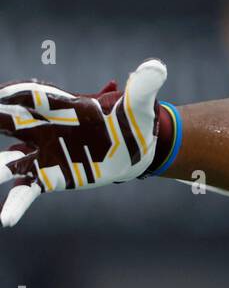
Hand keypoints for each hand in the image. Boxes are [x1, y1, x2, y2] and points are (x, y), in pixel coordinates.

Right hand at [0, 59, 175, 226]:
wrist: (140, 149)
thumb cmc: (135, 120)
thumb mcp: (141, 103)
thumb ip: (144, 85)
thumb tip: (155, 67)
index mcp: (61, 106)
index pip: (28, 95)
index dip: (10, 94)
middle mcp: (44, 129)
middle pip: (6, 122)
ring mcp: (44, 155)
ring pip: (7, 161)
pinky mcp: (51, 178)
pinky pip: (25, 191)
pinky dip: (15, 204)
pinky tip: (5, 220)